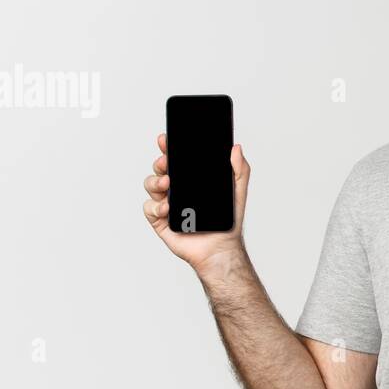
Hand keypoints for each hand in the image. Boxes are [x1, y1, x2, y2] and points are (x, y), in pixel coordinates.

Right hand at [142, 132, 249, 274]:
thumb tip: (236, 148)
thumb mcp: (237, 192)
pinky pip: (149, 209)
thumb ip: (239, 169)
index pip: (176, 158)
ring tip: (167, 183)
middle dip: (159, 162)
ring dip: (155, 181)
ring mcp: (166, 204)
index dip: (168, 147)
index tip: (165, 139)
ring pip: (150, 185)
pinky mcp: (160, 221)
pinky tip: (167, 208)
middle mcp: (176, 189)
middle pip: (159, 169)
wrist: (221, 249)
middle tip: (166, 161)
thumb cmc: (228, 222)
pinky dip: (156, 207)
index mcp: (190, 180)